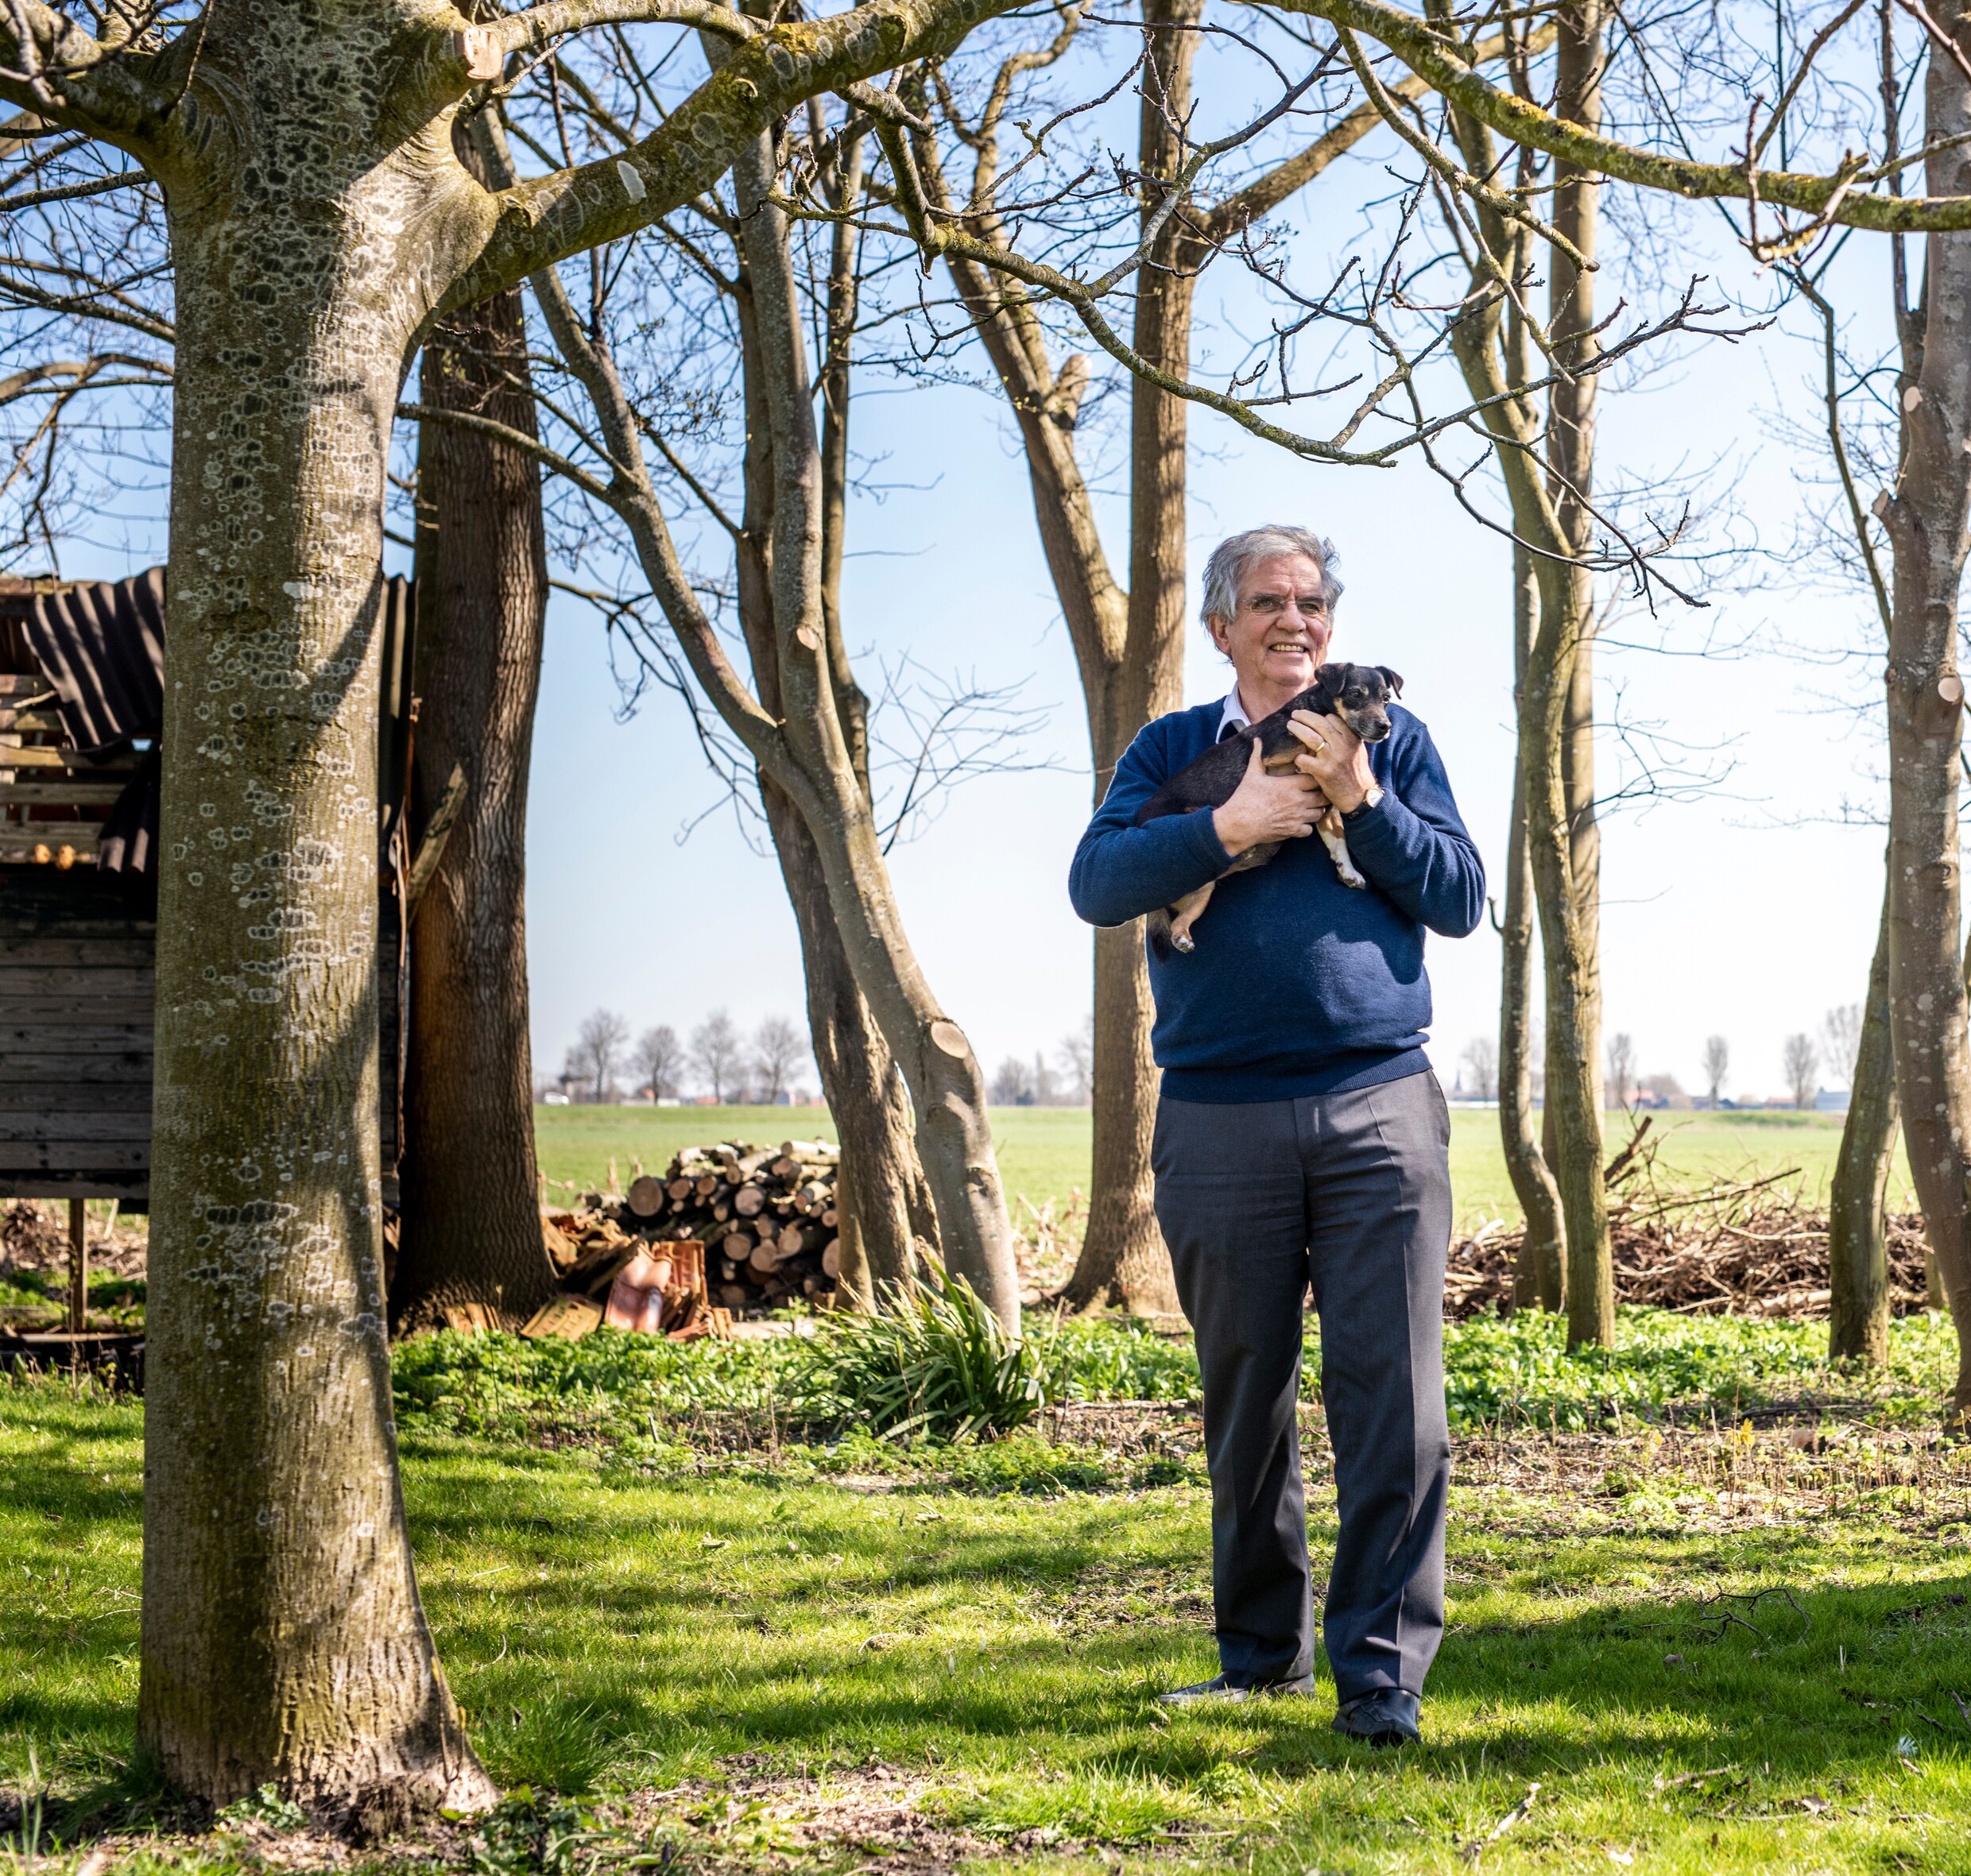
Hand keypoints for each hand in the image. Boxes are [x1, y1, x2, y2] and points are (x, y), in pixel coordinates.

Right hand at [1212, 736, 1321, 855]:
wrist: (1238, 823)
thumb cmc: (1244, 798)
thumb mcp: (1252, 774)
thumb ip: (1257, 756)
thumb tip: (1256, 739)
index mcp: (1290, 785)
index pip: (1315, 778)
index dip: (1317, 777)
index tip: (1313, 777)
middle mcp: (1297, 801)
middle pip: (1322, 796)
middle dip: (1321, 794)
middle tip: (1317, 792)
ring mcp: (1296, 817)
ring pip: (1319, 813)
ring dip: (1316, 810)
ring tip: (1311, 807)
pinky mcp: (1292, 831)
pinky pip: (1309, 830)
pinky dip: (1307, 827)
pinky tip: (1300, 822)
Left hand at [1286, 709, 1374, 813]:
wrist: (1359, 796)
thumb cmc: (1356, 772)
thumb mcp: (1357, 749)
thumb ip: (1345, 737)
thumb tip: (1329, 723)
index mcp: (1351, 738)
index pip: (1333, 718)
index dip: (1321, 717)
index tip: (1314, 719)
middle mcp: (1342, 745)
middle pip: (1319, 723)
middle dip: (1304, 716)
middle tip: (1295, 714)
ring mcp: (1332, 758)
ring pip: (1310, 737)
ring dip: (1297, 729)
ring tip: (1290, 725)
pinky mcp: (1323, 771)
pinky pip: (1304, 759)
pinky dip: (1298, 757)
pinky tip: (1297, 758)